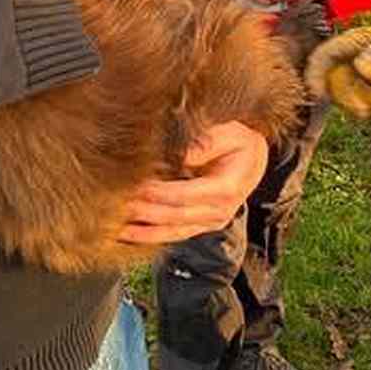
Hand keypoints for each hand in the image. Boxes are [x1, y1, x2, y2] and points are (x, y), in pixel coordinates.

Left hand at [117, 121, 269, 244]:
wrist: (256, 158)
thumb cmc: (241, 140)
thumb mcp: (229, 133)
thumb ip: (206, 143)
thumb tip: (180, 155)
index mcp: (226, 189)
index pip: (184, 195)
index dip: (156, 193)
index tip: (133, 186)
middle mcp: (220, 211)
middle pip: (173, 216)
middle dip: (143, 212)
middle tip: (114, 205)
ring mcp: (212, 221)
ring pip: (172, 231)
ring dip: (142, 232)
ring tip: (114, 229)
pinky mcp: (202, 225)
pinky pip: (175, 235)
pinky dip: (151, 236)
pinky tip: (130, 235)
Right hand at [304, 21, 370, 117]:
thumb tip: (360, 70)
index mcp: (349, 42)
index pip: (322, 57)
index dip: (313, 75)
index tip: (316, 95)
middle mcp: (346, 59)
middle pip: (333, 83)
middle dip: (347, 100)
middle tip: (364, 112)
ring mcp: (352, 75)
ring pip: (346, 97)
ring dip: (367, 103)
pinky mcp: (361, 89)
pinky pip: (359, 104)